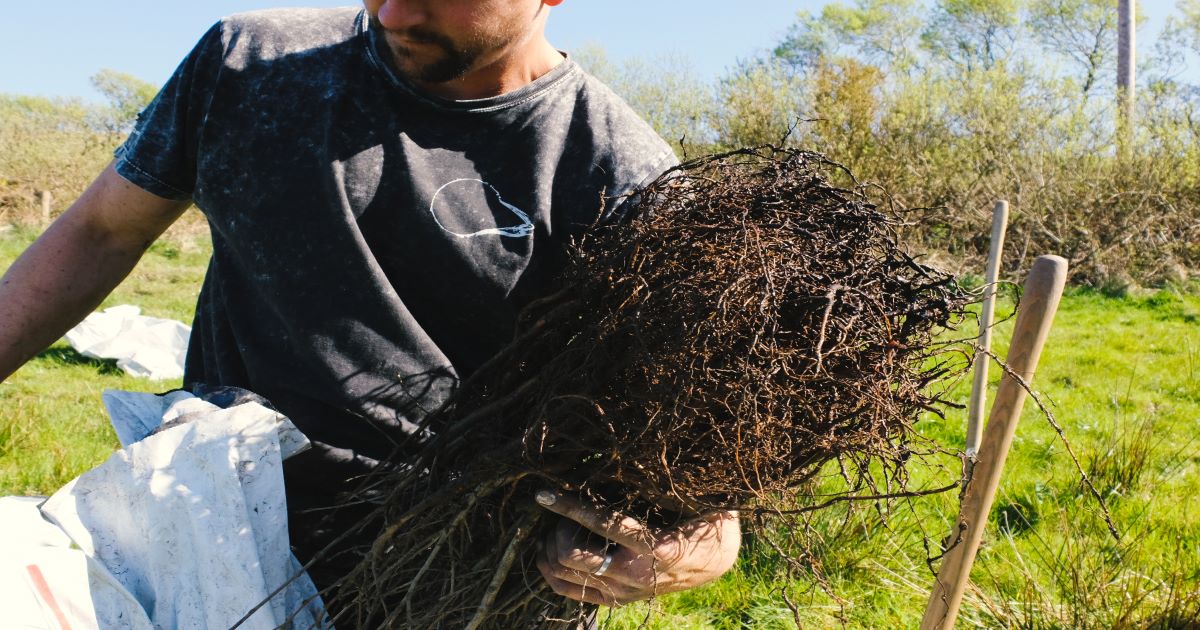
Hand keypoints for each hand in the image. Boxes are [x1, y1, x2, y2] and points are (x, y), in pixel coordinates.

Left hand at [533, 489, 739, 606]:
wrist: (714, 561)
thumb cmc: (702, 519)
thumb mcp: (694, 500)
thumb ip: (663, 487)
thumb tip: (630, 460)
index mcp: (656, 547)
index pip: (602, 526)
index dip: (569, 508)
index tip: (544, 494)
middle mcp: (635, 575)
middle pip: (572, 556)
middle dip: (559, 531)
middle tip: (562, 515)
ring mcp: (623, 591)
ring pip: (565, 576)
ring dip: (552, 551)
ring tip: (553, 531)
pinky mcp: (615, 600)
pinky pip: (569, 592)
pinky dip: (552, 572)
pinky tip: (550, 552)